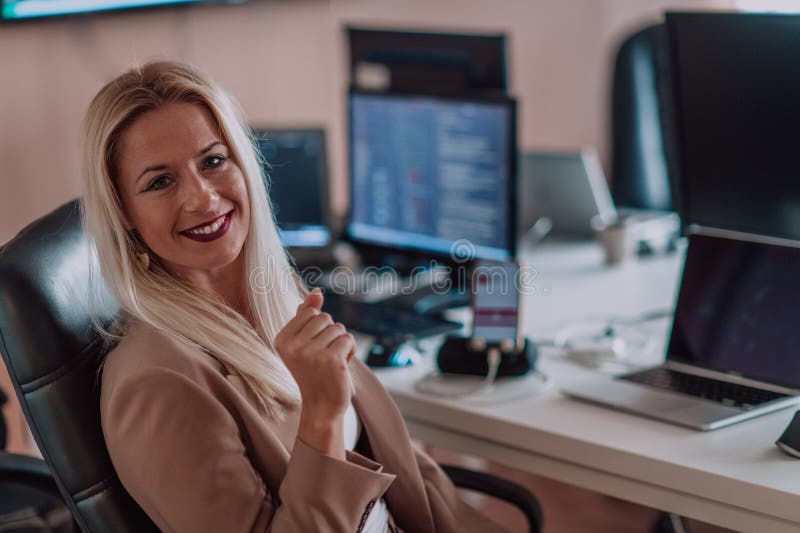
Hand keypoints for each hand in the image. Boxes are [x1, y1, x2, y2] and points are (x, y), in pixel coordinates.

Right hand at [275, 289, 354, 457]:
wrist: (321, 407)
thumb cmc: (314, 373)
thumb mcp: (305, 344)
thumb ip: (307, 316)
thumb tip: (316, 292)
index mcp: (282, 340)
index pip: (310, 313)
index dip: (318, 329)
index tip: (313, 350)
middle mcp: (293, 346)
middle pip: (325, 318)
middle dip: (331, 335)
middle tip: (324, 358)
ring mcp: (311, 353)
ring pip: (338, 328)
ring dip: (341, 344)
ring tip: (332, 363)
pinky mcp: (331, 360)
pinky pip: (348, 339)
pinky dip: (350, 351)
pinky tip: (341, 366)